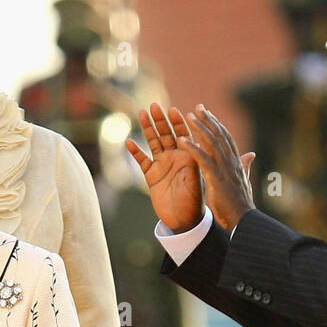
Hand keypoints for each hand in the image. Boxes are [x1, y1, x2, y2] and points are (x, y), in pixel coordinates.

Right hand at [127, 103, 204, 233]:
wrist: (183, 221)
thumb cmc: (194, 202)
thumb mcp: (196, 181)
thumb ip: (193, 162)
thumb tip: (191, 144)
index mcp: (188, 156)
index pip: (183, 134)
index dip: (178, 122)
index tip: (173, 111)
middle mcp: (175, 157)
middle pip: (166, 133)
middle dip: (161, 120)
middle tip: (154, 106)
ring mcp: (162, 165)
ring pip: (153, 142)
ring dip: (148, 128)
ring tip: (142, 113)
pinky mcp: (151, 175)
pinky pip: (141, 160)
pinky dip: (135, 152)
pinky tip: (129, 142)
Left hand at [178, 104, 255, 231]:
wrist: (243, 219)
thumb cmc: (241, 204)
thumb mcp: (244, 181)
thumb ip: (245, 166)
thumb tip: (251, 154)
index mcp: (236, 162)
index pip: (226, 137)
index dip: (216, 123)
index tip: (207, 113)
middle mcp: (231, 161)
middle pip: (218, 134)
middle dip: (208, 119)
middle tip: (197, 107)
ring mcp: (224, 168)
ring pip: (211, 142)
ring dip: (199, 128)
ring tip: (188, 117)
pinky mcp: (216, 177)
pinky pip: (202, 158)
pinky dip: (192, 148)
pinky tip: (182, 140)